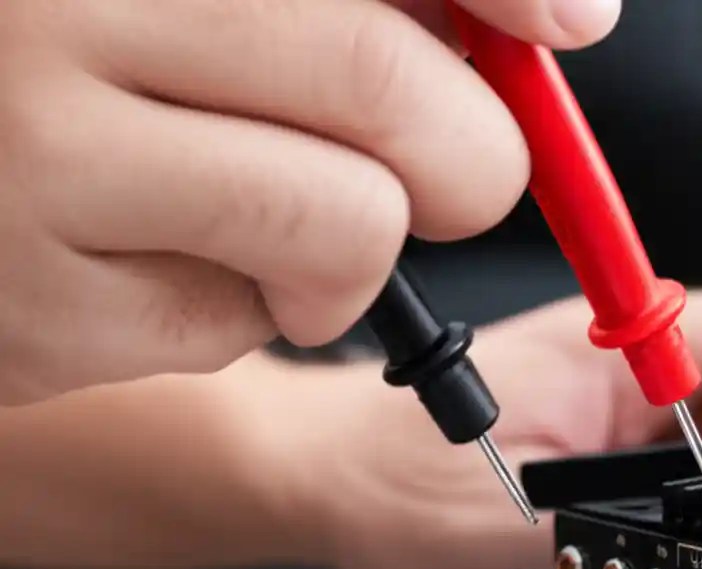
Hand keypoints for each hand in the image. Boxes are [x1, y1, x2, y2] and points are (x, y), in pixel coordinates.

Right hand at [0, 0, 620, 403]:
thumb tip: (552, 21)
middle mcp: (64, 5)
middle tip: (459, 180)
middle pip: (385, 80)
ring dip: (367, 254)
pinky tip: (177, 268)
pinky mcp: (39, 307)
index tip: (568, 26)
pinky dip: (267, 309)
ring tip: (294, 237)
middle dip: (475, 155)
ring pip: (350, 220)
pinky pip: (247, 323)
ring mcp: (34, 156)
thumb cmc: (81, 74)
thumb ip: (350, 5)